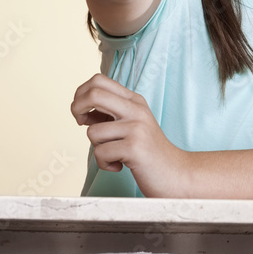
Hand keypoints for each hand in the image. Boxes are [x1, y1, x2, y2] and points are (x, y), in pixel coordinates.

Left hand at [71, 73, 191, 196]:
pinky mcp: (135, 147)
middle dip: (76, 108)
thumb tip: (79, 109)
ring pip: (92, 132)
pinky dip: (104, 164)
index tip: (82, 113)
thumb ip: (108, 114)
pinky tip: (119, 166)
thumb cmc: (147, 152)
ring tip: (114, 154)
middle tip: (80, 123)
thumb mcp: (130, 125)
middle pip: (94, 93)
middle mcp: (136, 109)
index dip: (81, 94)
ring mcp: (137, 127)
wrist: (176, 173)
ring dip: (96, 148)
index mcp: (134, 100)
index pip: (98, 80)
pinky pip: (100, 153)